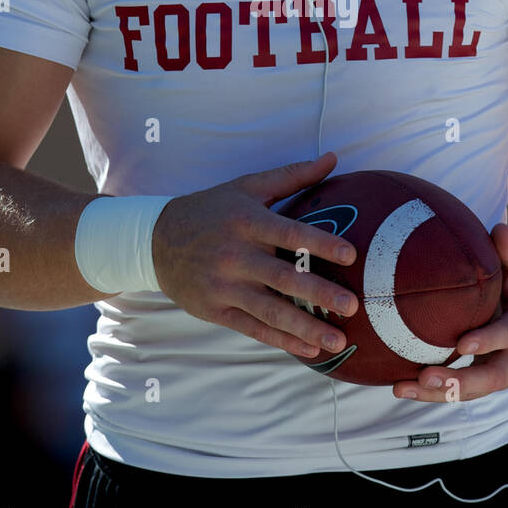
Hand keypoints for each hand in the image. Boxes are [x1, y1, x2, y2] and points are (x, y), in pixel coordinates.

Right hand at [150, 151, 358, 357]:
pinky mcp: (215, 310)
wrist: (155, 241)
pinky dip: (281, 340)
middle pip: (283, 278)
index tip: (351, 255)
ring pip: (270, 311)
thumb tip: (333, 158)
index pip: (289, 233)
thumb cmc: (212, 209)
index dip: (320, 243)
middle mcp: (236, 255)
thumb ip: (292, 176)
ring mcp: (224, 286)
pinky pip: (252, 328)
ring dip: (306, 327)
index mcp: (247, 222)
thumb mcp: (247, 187)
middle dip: (319, 293)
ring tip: (338, 340)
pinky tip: (309, 350)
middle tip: (353, 306)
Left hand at [392, 223, 507, 402]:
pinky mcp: (489, 371)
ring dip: (440, 393)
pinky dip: (436, 391)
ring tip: (401, 388)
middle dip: (461, 382)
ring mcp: (506, 366)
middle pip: (495, 377)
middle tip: (425, 377)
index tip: (463, 344)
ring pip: (476, 390)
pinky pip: (465, 388)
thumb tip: (500, 232)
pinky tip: (403, 387)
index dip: (491, 341)